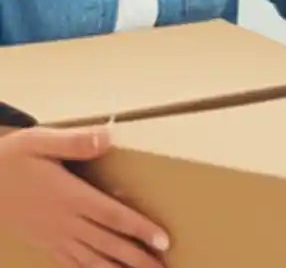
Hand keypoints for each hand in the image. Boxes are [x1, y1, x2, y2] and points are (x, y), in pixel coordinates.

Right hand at [0, 126, 168, 266]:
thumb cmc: (11, 159)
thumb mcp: (40, 141)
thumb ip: (75, 141)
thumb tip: (108, 136)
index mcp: (70, 196)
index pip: (113, 216)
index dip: (140, 229)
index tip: (164, 240)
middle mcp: (65, 221)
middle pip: (108, 244)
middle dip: (137, 258)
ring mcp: (54, 236)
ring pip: (92, 260)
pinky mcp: (44, 243)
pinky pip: (70, 263)